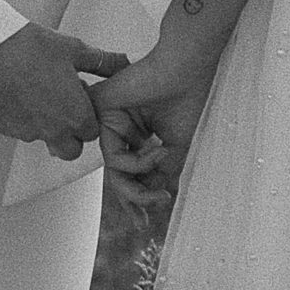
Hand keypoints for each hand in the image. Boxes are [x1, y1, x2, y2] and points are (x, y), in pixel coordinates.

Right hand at [0, 24, 128, 157]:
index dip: (88, 115)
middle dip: (72, 134)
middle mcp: (54, 131)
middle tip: (65, 106)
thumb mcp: (73, 49)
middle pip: (72, 150)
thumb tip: (122, 62)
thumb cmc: (28, 47)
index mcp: (75, 115)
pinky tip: (21, 94)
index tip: (81, 99)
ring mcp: (28, 133)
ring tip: (40, 93)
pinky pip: (22, 132)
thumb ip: (102, 62)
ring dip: (48, 126)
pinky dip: (25, 119)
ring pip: (46, 141)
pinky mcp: (6, 129)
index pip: (92, 131)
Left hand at [93, 47, 218, 223]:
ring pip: (115, 171)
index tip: (144, 222)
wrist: (188, 68)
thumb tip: (154, 199)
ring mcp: (109, 121)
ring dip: (140, 180)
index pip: (129, 172)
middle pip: (118, 175)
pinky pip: (113, 157)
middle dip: (135, 198)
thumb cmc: (188, 99)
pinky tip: (156, 149)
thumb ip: (161, 174)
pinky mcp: (101, 114)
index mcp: (136, 132)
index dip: (137, 199)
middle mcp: (119, 127)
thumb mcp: (177, 148)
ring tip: (163, 164)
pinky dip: (137, 162)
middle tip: (154, 207)